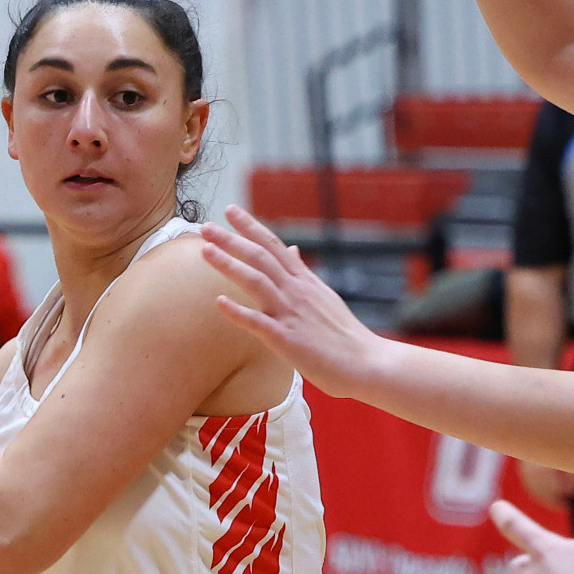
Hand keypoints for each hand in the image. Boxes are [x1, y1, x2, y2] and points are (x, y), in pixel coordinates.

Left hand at [200, 205, 386, 398]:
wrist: (368, 363)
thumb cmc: (343, 335)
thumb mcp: (323, 296)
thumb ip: (302, 274)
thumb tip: (291, 251)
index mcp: (304, 281)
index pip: (274, 246)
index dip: (251, 227)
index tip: (230, 210)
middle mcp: (296, 291)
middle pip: (260, 257)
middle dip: (231, 239)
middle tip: (206, 226)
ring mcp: (291, 314)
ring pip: (256, 281)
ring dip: (229, 264)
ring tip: (205, 250)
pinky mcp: (287, 339)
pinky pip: (258, 323)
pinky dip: (237, 312)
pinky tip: (218, 302)